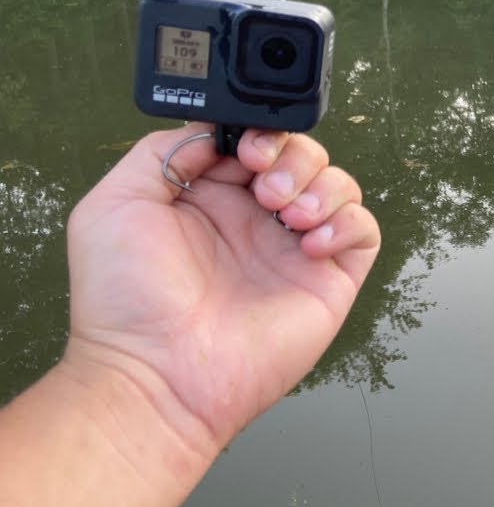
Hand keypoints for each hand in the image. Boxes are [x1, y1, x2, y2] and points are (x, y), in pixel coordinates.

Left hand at [63, 124, 380, 451]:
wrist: (157, 373)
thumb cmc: (127, 302)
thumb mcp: (116, 203)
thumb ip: (163, 151)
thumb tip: (216, 133)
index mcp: (211, 198)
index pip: (256, 142)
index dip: (260, 135)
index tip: (247, 151)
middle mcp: (257, 220)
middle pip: (303, 155)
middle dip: (293, 156)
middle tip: (266, 188)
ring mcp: (294, 249)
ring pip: (339, 184)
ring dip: (320, 186)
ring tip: (287, 215)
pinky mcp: (329, 280)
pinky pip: (363, 230)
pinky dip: (346, 223)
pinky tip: (308, 242)